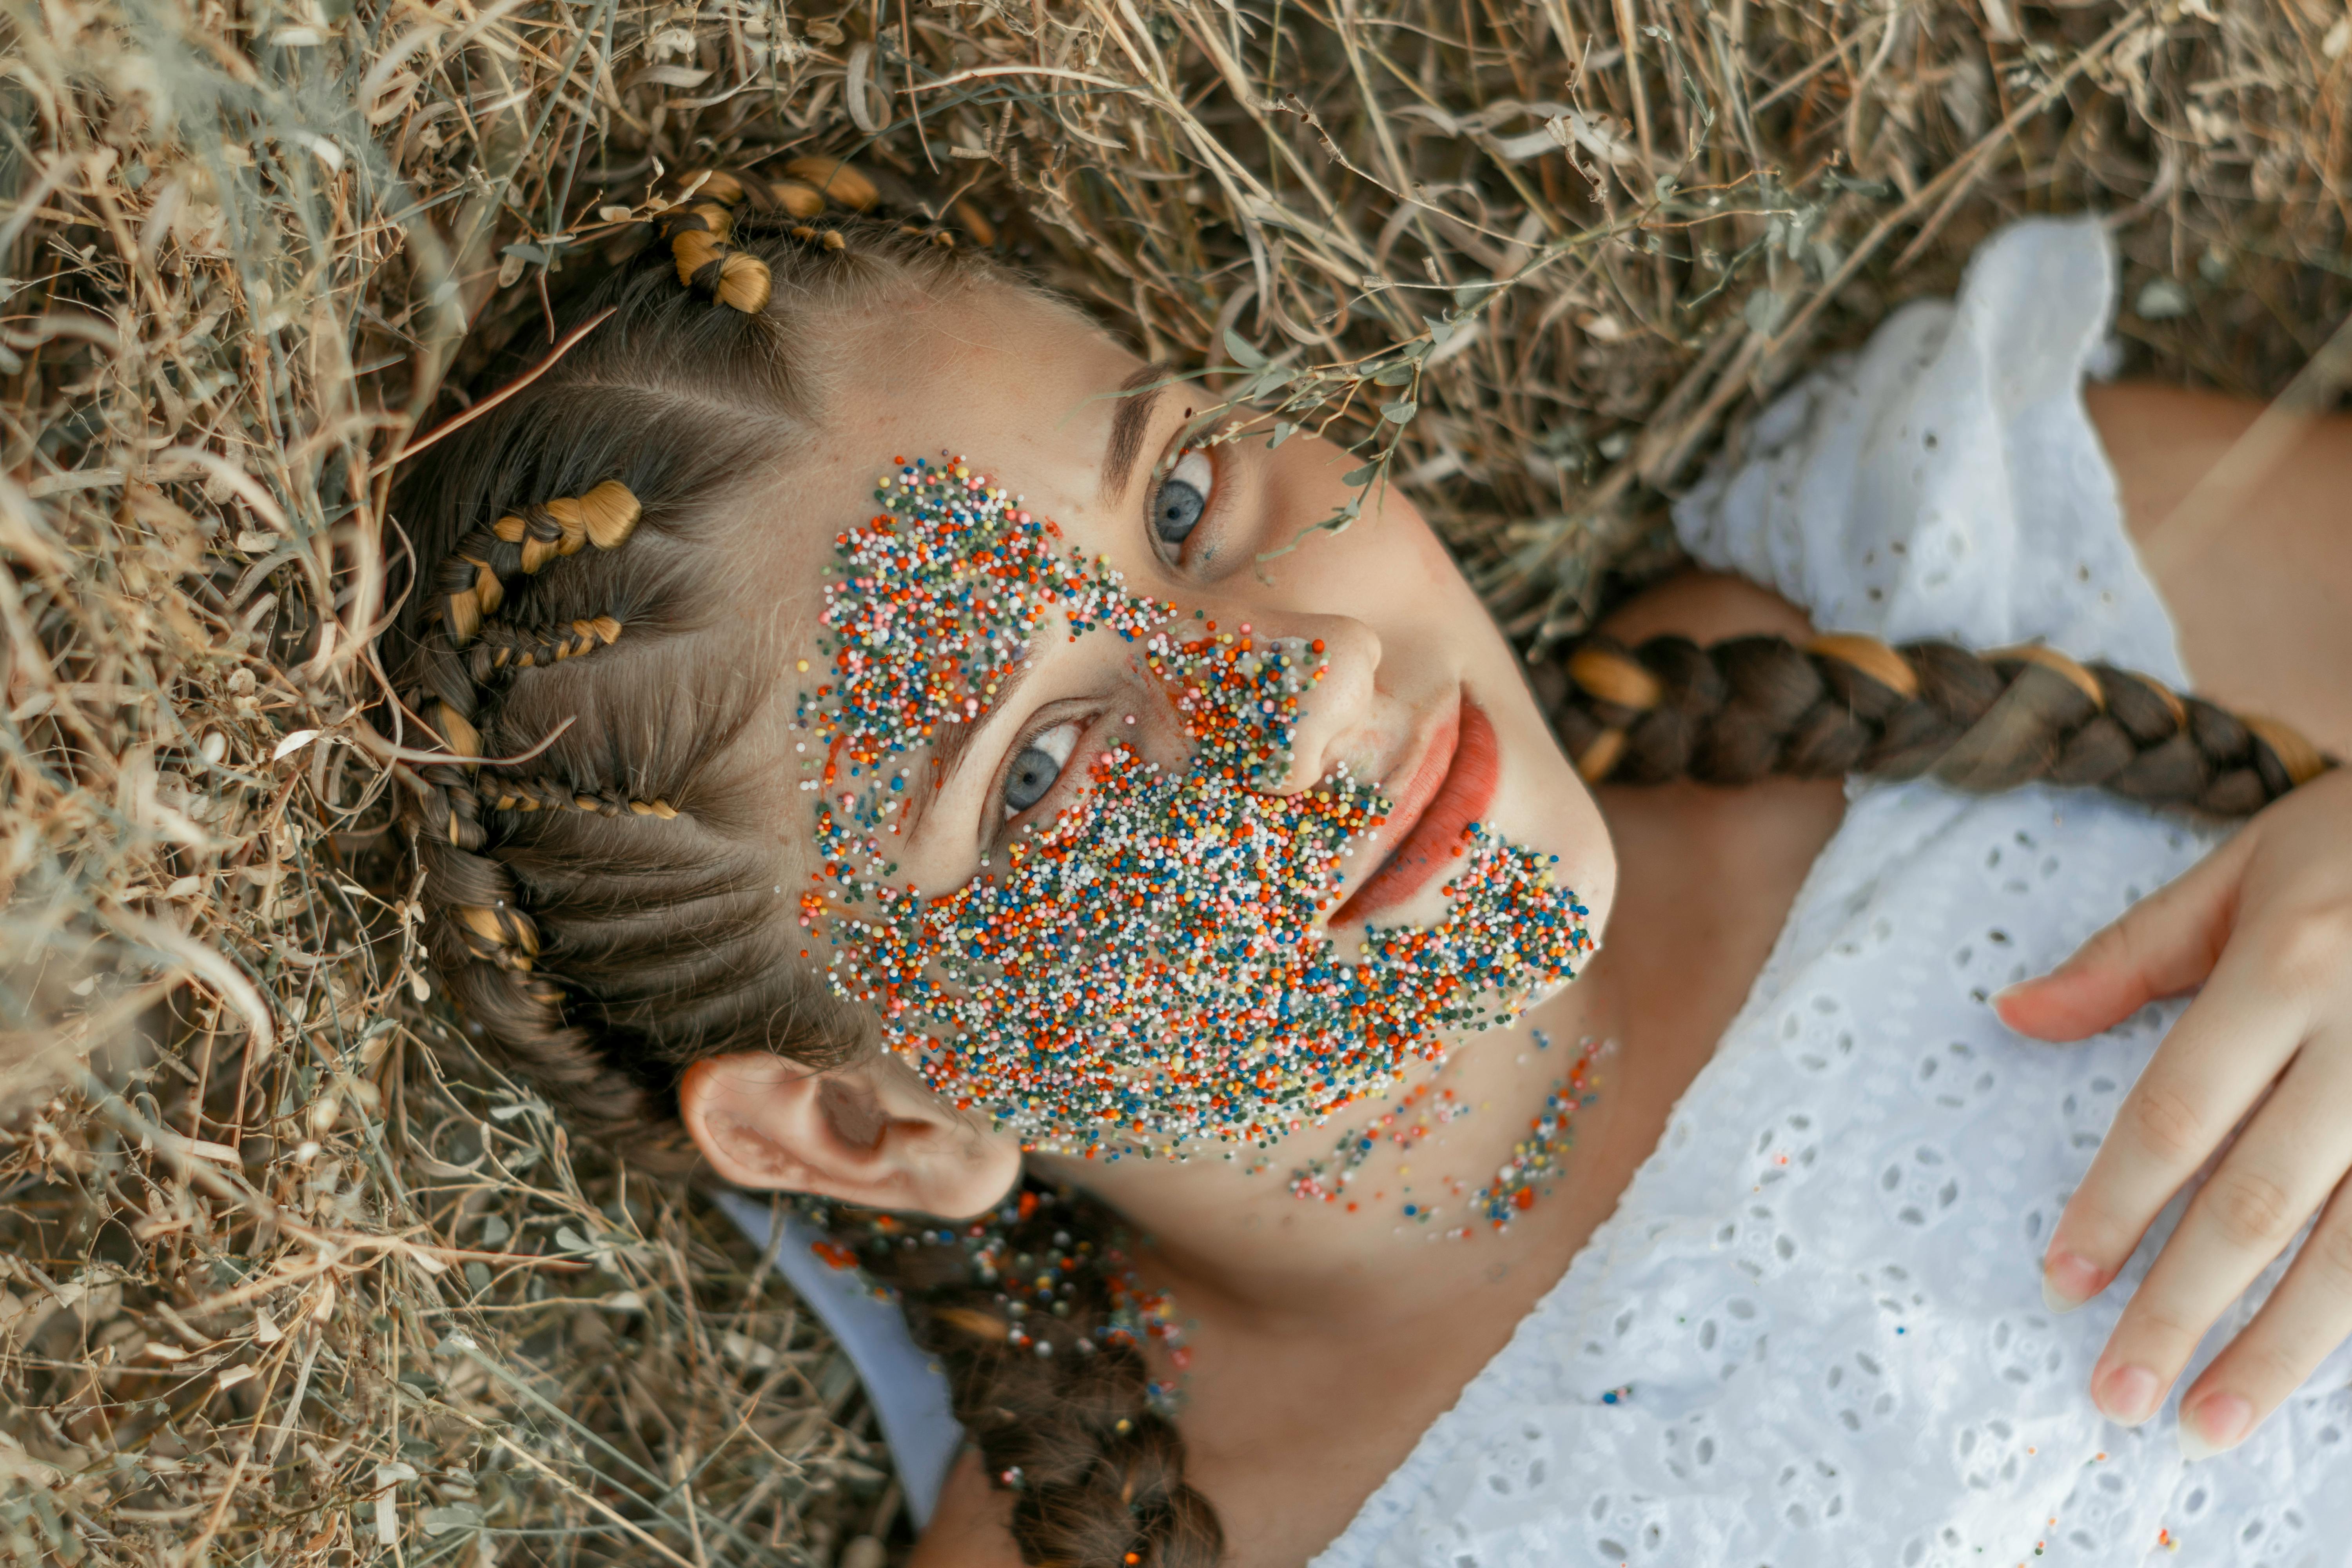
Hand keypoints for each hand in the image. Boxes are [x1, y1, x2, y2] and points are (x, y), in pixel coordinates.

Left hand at [1994, 766, 2351, 1459]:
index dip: (2115, 1206)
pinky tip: (2319, 1373)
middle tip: (2117, 1396)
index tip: (2061, 1283)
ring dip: (2282, 1348)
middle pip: (2259, 1199)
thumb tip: (2012, 1016)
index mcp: (2289, 966)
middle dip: (2183, 1306)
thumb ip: (2132, 954)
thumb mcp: (2247, 867)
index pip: (2178, 1114)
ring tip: (2210, 1421)